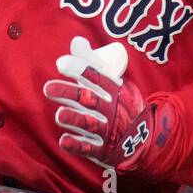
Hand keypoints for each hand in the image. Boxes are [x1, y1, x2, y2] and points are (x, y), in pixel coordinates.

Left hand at [42, 36, 173, 174]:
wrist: (144, 140)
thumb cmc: (122, 105)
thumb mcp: (114, 83)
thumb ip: (92, 64)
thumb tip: (76, 41)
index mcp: (115, 90)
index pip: (97, 77)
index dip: (79, 69)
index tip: (61, 63)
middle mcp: (112, 110)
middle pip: (90, 99)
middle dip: (70, 93)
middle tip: (48, 88)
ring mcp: (108, 131)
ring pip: (89, 124)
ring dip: (74, 118)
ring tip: (60, 114)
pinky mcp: (103, 150)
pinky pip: (89, 148)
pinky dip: (77, 145)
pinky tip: (64, 140)